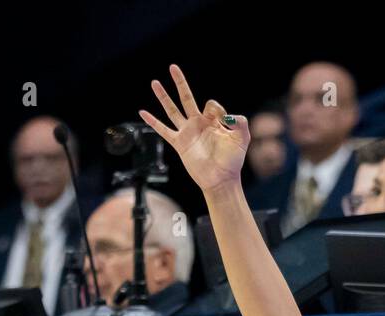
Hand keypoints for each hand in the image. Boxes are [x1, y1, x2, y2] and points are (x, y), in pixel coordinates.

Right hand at [139, 64, 246, 193]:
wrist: (220, 179)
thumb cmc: (232, 161)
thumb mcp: (242, 139)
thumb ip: (240, 123)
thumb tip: (229, 116)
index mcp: (213, 121)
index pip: (211, 104)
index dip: (216, 109)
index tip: (224, 122)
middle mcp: (199, 124)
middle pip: (186, 98)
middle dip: (180, 82)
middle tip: (173, 67)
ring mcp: (187, 133)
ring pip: (172, 110)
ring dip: (163, 96)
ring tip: (155, 82)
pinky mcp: (179, 143)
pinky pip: (163, 130)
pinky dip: (152, 122)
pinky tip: (143, 112)